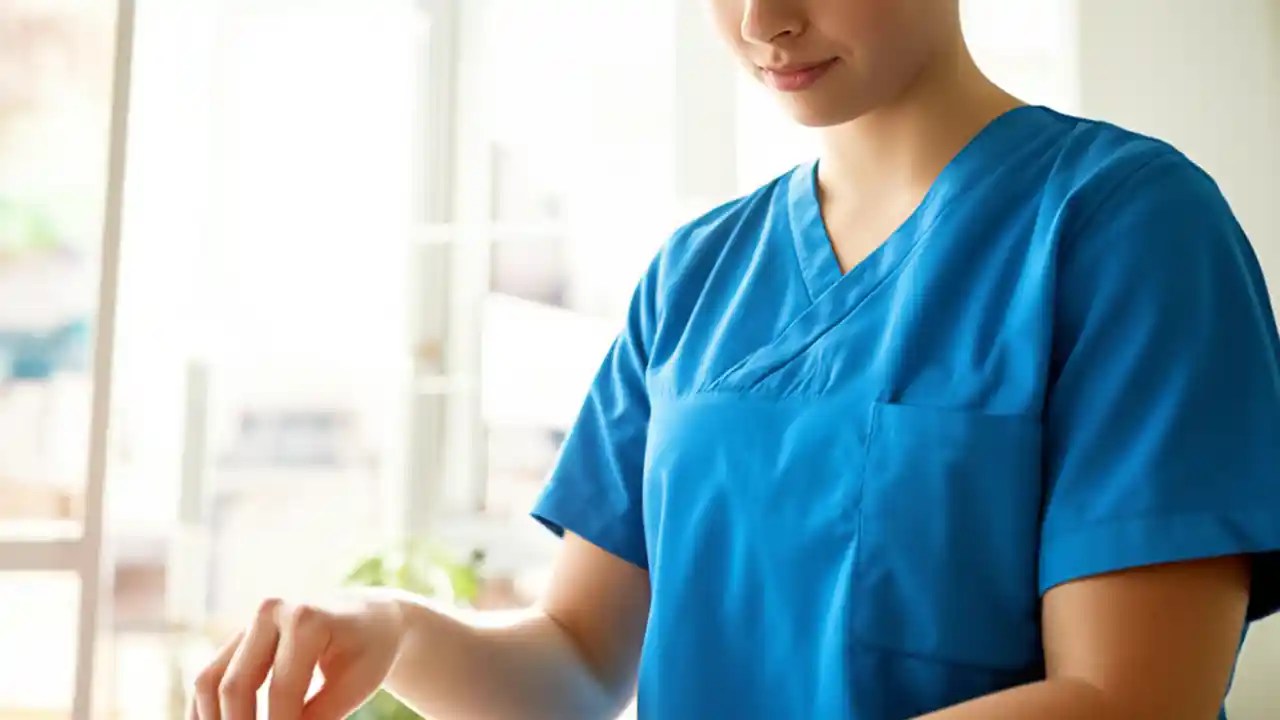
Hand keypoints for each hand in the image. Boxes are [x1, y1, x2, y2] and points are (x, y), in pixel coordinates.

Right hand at [191, 592, 405, 719]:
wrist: (368, 617)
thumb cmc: (368, 651)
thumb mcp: (355, 686)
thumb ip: (320, 717)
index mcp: (306, 618)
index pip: (282, 692)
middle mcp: (270, 612)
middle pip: (235, 686)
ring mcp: (248, 623)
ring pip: (209, 680)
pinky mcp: (238, 639)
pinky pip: (209, 676)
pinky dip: (206, 711)